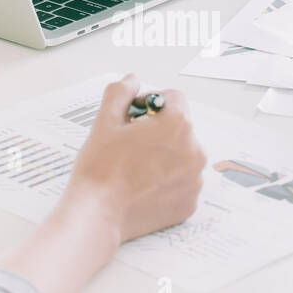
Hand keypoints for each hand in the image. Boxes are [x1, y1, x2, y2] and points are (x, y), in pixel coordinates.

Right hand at [66, 74, 206, 242]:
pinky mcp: (190, 202)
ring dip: (165, 155)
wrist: (97, 214)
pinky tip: (143, 186)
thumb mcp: (105, 120)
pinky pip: (182, 182)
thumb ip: (121, 92)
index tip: (133, 118)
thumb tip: (132, 79)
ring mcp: (194, 179)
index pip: (173, 98)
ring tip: (136, 167)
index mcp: (178, 124)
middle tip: (131, 144)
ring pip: (182, 155)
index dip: (150, 104)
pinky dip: (167, 181)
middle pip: (180, 127)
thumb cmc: (100, 167)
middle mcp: (195, 150)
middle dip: (158, 130)